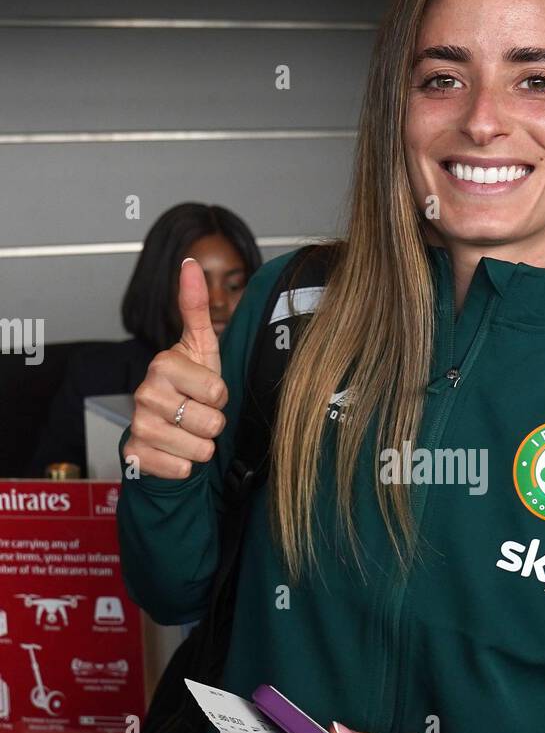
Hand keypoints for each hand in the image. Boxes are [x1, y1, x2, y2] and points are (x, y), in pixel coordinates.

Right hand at [122, 257, 227, 478]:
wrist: (162, 428)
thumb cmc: (187, 387)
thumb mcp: (199, 347)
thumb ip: (196, 307)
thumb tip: (190, 263)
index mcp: (163, 364)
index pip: (218, 392)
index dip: (220, 397)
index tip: (205, 391)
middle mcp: (145, 393)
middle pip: (212, 423)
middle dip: (212, 424)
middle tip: (196, 414)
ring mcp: (138, 426)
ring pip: (200, 449)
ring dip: (201, 446)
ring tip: (186, 432)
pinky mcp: (136, 456)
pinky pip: (182, 470)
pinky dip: (185, 466)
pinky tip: (174, 451)